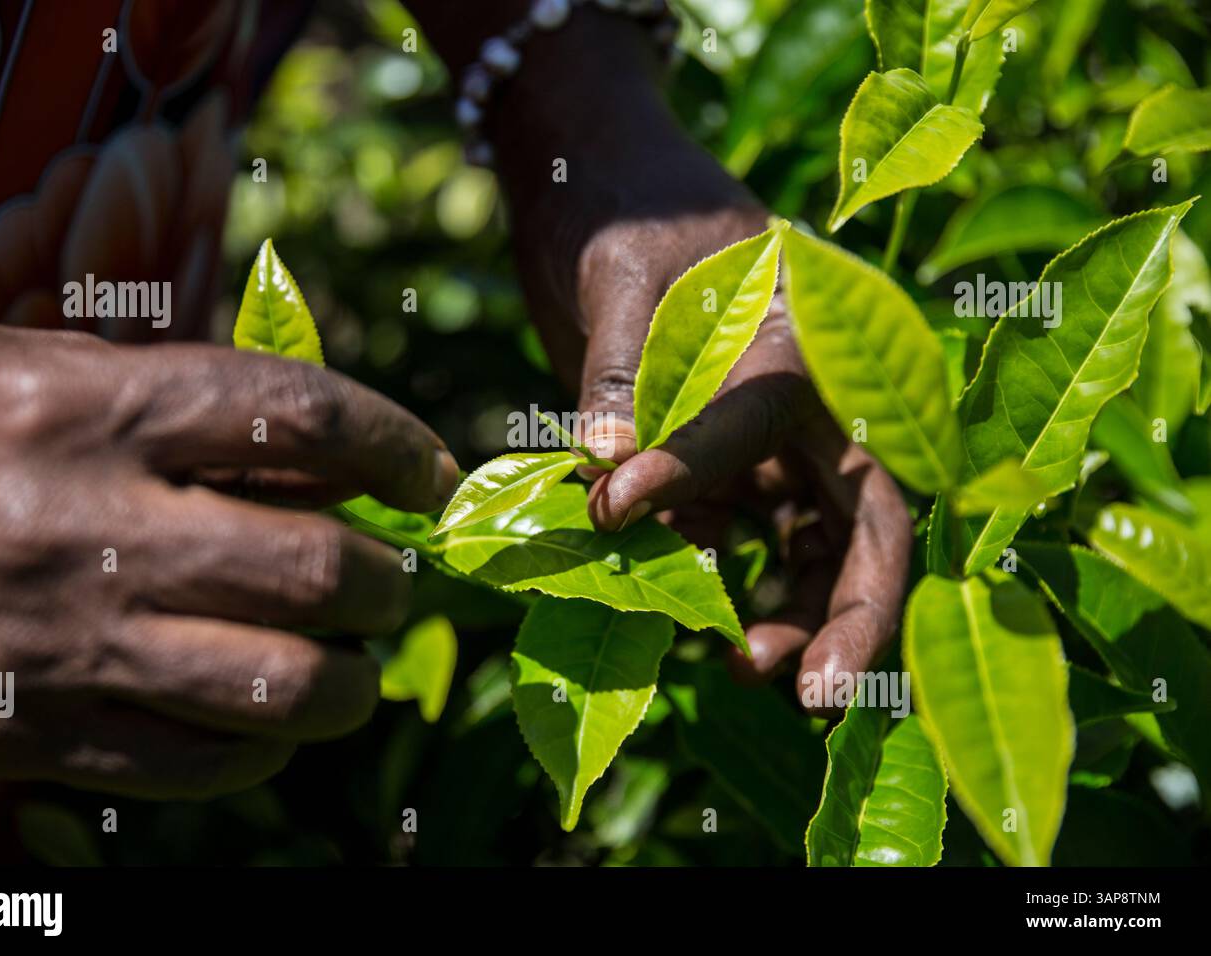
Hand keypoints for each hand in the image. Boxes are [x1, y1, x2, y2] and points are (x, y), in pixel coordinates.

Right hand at [0, 323, 457, 797]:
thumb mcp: (57, 371)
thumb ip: (195, 411)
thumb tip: (338, 474)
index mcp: (99, 410)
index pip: (303, 419)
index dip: (396, 446)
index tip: (430, 474)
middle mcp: (91, 526)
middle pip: (314, 570)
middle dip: (386, 583)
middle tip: (389, 582)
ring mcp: (65, 642)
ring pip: (279, 688)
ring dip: (350, 682)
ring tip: (351, 666)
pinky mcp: (34, 733)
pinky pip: (198, 767)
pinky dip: (263, 751)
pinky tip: (266, 724)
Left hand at [490, 20, 912, 710]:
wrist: (619, 198)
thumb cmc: (629, 216)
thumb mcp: (618, 272)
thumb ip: (619, 363)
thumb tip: (599, 452)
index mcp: (799, 334)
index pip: (760, 417)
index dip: (689, 466)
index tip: (608, 504)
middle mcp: (815, 399)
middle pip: (869, 516)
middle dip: (854, 609)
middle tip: (811, 691)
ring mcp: (789, 444)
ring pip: (829, 549)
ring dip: (803, 617)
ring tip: (747, 666)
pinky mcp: (754, 474)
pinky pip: (774, 549)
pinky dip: (754, 597)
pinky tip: (723, 634)